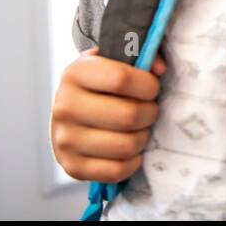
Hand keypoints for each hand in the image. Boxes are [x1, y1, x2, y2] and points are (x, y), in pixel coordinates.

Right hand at [50, 47, 165, 183]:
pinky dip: (133, 162)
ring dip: (143, 137)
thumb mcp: (113, 60)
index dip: (148, 85)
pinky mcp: (72, 166)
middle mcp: (65, 107)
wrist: (69, 114)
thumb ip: (140, 55)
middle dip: (150, 113)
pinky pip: (117, 171)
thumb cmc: (101, 83)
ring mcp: (65, 140)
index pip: (122, 79)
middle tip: (150, 110)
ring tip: (140, 128)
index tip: (152, 87)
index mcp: (75, 73)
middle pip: (128, 116)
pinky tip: (131, 149)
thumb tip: (160, 69)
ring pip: (126, 145)